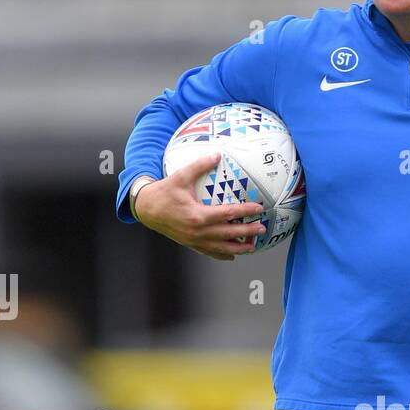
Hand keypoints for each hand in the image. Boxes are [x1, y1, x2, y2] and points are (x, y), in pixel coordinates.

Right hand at [133, 152, 266, 260]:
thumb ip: (199, 165)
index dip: (245, 211)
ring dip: (239, 248)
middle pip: (229, 234)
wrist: (146, 209)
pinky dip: (223, 255)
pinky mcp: (191, 244)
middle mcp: (198, 231)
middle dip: (247, 232)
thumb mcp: (181, 176)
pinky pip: (210, 252)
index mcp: (197, 215)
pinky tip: (233, 255)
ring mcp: (194, 240)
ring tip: (253, 247)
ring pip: (221, 248)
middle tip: (262, 229)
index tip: (258, 208)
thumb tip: (217, 154)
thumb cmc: (164, 191)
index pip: (228, 214)